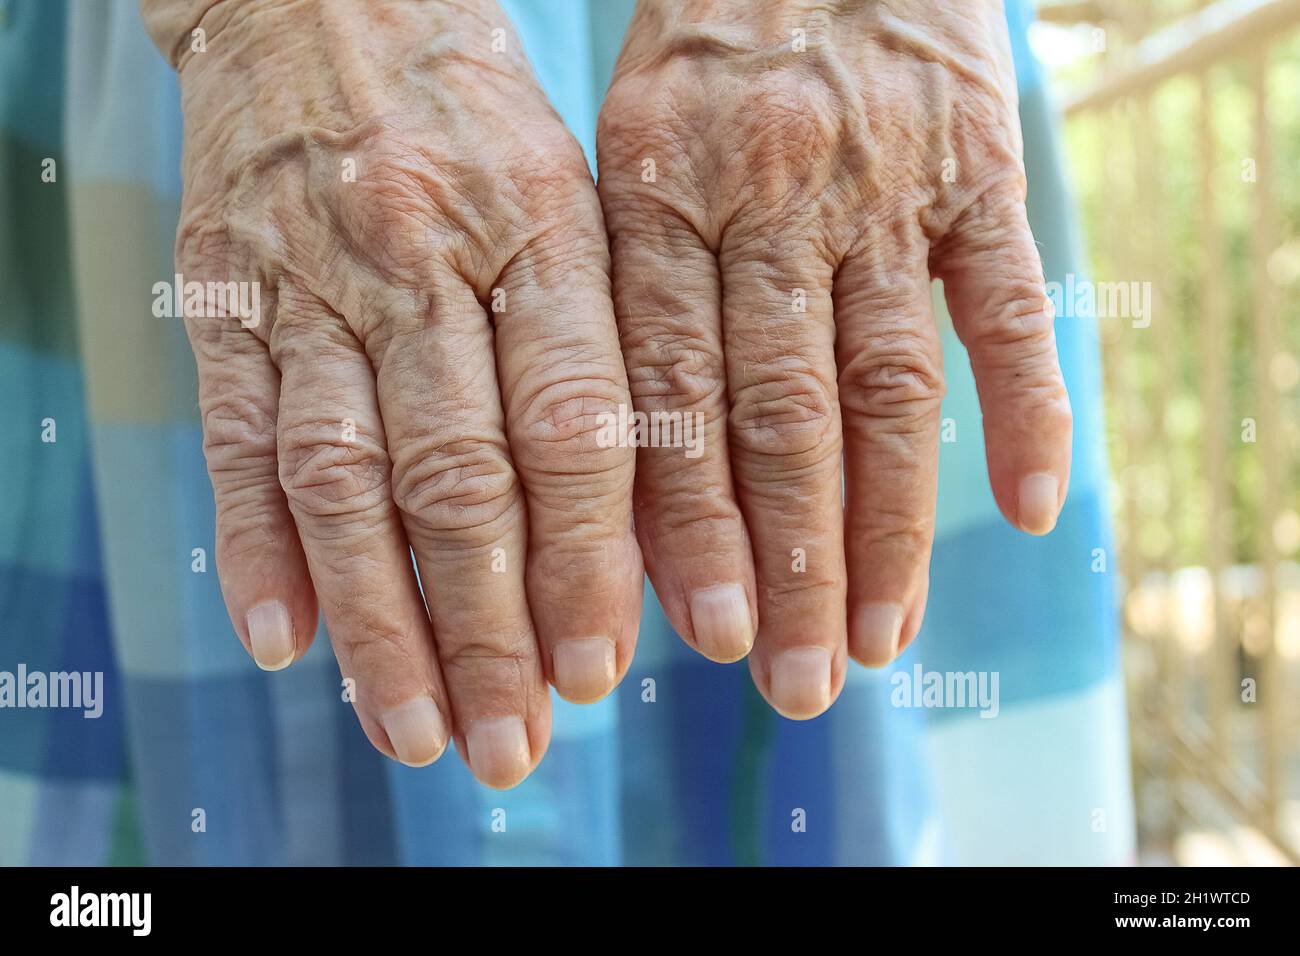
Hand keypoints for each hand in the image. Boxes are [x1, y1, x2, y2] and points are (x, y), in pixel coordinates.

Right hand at [148, 0, 642, 786]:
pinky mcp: (225, 292)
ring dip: (378, 620)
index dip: (589, 561)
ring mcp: (312, 277)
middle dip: (489, 628)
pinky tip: (279, 640)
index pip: (577, 426)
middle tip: (512, 747)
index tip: (604, 673)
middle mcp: (424, 257)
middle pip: (460, 476)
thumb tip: (654, 544)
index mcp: (544, 232)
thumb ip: (612, 362)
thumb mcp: (577, 206)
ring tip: (414, 731)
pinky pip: (234, 431)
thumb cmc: (484, 121)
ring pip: (345, 476)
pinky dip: (256, 542)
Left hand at [597, 0, 1070, 717]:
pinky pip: (1009, 300)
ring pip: (888, 384)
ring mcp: (885, 181)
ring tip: (880, 638)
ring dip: (889, 525)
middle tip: (789, 682)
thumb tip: (637, 500)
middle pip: (780, 415)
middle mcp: (770, 194)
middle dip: (787, 564)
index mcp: (656, 193)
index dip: (687, 528)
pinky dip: (1026, 407)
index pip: (670, 396)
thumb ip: (632, 309)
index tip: (697, 639)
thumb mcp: (629, 152)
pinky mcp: (981, 163)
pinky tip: (1031, 510)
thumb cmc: (705, 54)